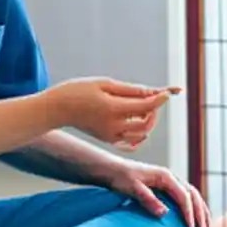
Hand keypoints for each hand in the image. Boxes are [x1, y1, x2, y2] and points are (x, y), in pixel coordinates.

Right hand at [47, 78, 180, 148]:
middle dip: (155, 110)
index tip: (169, 92)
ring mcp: (111, 136)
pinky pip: (131, 142)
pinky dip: (140, 135)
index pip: (146, 107)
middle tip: (153, 97)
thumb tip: (151, 92)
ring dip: (149, 122)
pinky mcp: (108, 139)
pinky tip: (138, 123)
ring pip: (141, 134)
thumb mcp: (105, 83)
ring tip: (144, 107)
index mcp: (113, 109)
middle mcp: (114, 126)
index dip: (160, 98)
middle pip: (147, 123)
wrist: (57, 109)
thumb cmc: (78, 90)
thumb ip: (130, 90)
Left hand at [104, 160, 210, 226]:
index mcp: (165, 177)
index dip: (190, 214)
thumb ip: (148, 200)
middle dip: (201, 214)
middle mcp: (171, 177)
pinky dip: (194, 209)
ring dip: (201, 212)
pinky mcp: (166, 187)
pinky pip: (185, 197)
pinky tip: (195, 220)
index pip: (184, 196)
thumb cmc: (121, 178)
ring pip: (193, 196)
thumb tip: (165, 213)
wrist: (113, 169)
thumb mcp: (133, 189)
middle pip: (194, 196)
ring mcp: (170, 181)